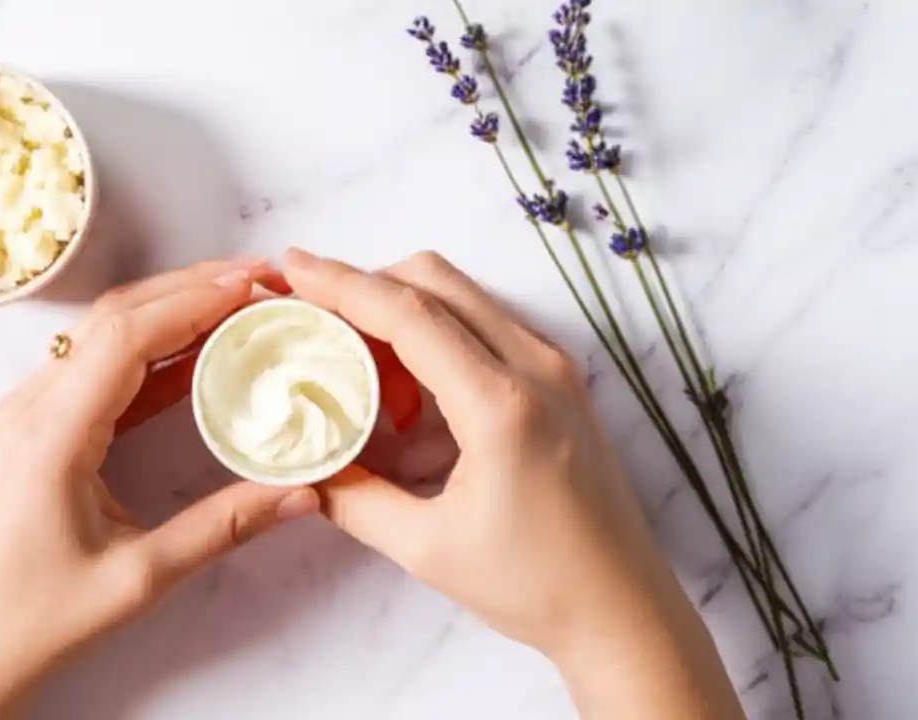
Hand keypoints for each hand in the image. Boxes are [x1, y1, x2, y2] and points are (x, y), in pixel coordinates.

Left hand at [0, 259, 320, 718]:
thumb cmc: (37, 622)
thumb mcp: (139, 578)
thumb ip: (224, 527)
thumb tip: (305, 493)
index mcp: (49, 435)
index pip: (126, 336)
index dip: (193, 299)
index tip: (253, 284)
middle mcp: (28, 409)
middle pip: (114, 319)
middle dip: (189, 288)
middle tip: (259, 279)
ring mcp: (23, 416)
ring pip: (102, 338)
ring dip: (169, 313)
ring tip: (238, 304)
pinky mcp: (30, 432)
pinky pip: (92, 371)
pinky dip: (147, 354)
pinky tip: (194, 354)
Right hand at [284, 249, 742, 718]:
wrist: (625, 611)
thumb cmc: (535, 587)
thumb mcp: (426, 548)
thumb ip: (354, 499)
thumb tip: (302, 467)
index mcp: (501, 405)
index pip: (409, 314)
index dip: (342, 284)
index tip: (292, 268)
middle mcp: (537, 368)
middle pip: (437, 280)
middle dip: (368, 282)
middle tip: (312, 306)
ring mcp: (556, 370)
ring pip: (464, 298)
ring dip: (403, 307)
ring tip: (351, 351)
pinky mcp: (562, 384)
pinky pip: (488, 328)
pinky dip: (438, 335)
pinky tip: (405, 389)